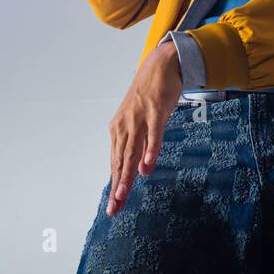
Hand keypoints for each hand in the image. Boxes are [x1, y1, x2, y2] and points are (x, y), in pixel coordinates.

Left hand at [105, 37, 182, 216]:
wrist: (160, 65)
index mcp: (120, 129)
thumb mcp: (142, 122)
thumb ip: (139, 144)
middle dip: (118, 186)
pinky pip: (153, 134)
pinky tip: (147, 166)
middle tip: (115, 208)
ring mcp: (140, 118)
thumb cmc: (150, 96)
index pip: (117, 163)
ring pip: (133, 150)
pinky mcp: (155, 110)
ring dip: (128, 173)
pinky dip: (150, 150)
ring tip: (124, 193)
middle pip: (121, 160)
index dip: (115, 185)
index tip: (113, 207)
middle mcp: (125, 125)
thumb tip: (138, 169)